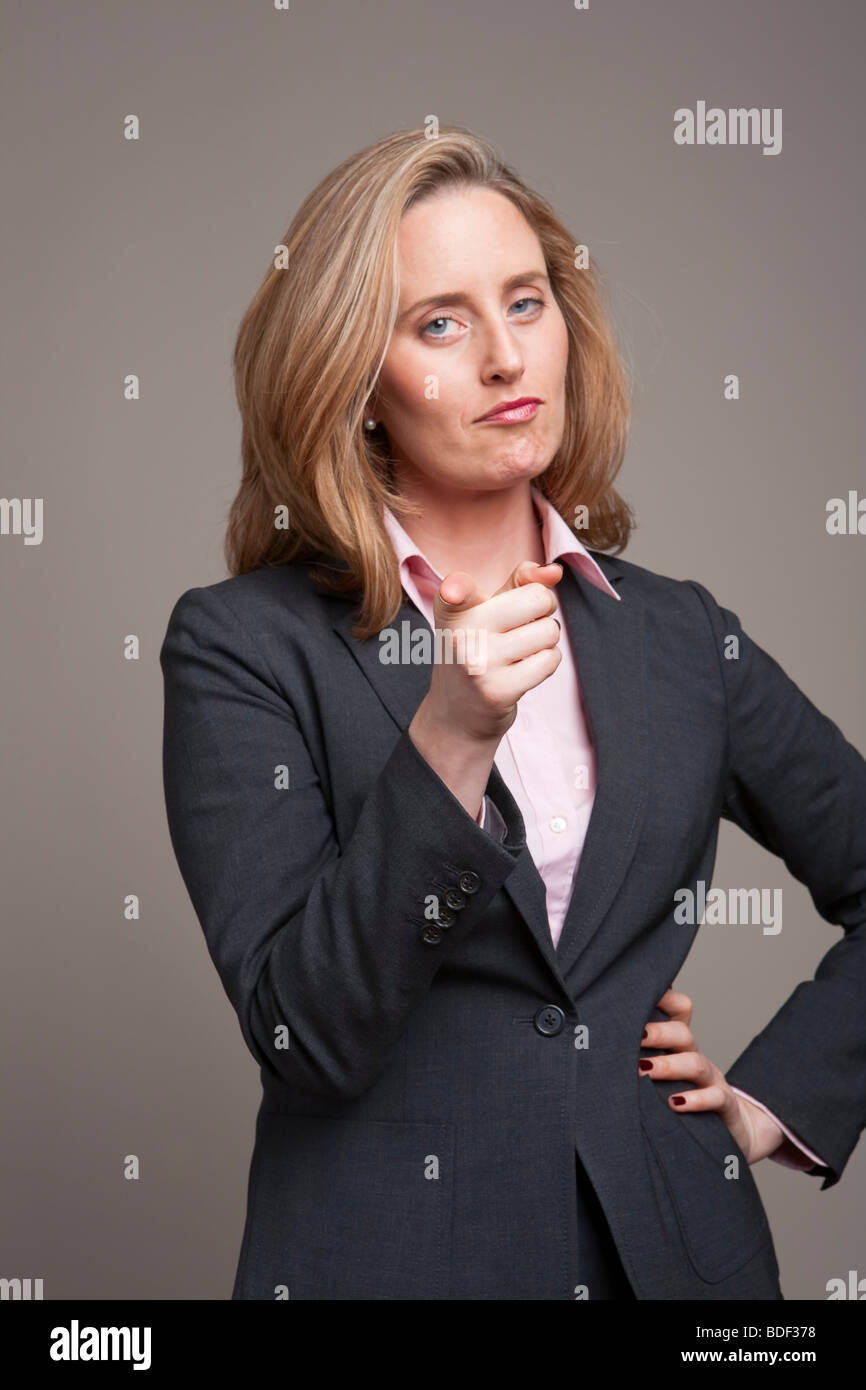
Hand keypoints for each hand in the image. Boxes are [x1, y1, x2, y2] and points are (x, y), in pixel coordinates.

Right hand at [418, 559, 563, 744]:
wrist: (457, 714)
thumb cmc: (480, 650)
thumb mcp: (490, 609)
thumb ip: (521, 581)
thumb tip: (555, 572)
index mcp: (453, 610)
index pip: (458, 588)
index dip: (457, 587)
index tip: (453, 592)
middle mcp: (462, 636)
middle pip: (537, 598)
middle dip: (543, 610)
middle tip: (521, 627)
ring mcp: (479, 665)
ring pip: (549, 631)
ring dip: (545, 640)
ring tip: (520, 651)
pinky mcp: (498, 691)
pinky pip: (550, 660)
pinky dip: (546, 662)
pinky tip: (524, 670)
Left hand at [639, 988, 785, 1163]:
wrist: (737, 1133)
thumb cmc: (685, 1105)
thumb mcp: (664, 1081)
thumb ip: (641, 1064)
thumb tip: (598, 1050)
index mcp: (680, 1048)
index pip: (679, 1011)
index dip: (665, 999)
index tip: (636, 998)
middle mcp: (696, 1059)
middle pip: (683, 1034)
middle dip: (658, 1032)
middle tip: (634, 1036)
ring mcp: (713, 1081)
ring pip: (696, 1064)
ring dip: (669, 1065)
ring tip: (645, 1070)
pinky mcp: (725, 1107)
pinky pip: (715, 1098)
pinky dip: (695, 1100)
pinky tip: (675, 1104)